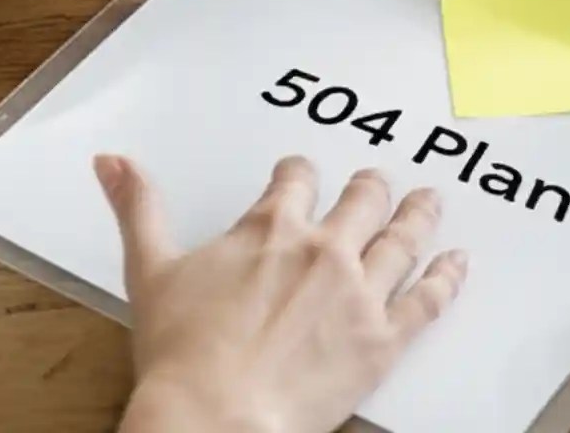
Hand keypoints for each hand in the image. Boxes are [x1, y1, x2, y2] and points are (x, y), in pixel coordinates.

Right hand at [93, 154, 467, 432]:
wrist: (214, 418)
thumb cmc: (182, 354)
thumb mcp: (150, 269)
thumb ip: (138, 207)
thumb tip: (112, 163)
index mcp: (271, 228)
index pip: (296, 180)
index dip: (299, 173)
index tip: (301, 175)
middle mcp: (324, 249)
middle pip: (362, 200)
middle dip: (370, 187)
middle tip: (377, 181)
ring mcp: (359, 293)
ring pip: (402, 239)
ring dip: (419, 215)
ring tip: (430, 200)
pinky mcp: (383, 340)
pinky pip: (428, 299)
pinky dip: (446, 277)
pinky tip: (457, 262)